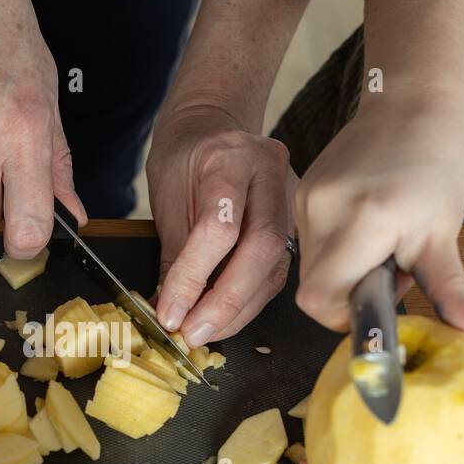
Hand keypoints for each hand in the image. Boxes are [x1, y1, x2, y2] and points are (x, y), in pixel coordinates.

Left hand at [147, 104, 295, 346]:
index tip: (170, 312)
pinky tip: (225, 317)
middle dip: (226, 302)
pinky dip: (249, 301)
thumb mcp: (167, 196)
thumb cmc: (185, 159)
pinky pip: (276, 271)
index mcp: (232, 157)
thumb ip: (173, 254)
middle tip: (193, 333)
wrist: (214, 130)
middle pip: (261, 249)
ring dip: (238, 309)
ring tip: (204, 332)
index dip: (193, 277)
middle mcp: (272, 174)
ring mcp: (291, 199)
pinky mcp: (296, 224)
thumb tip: (169, 311)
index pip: (219, 227)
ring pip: (274, 266)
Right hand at [292, 86, 463, 343]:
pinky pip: (310, 244)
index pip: (318, 301)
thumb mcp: (445, 234)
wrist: (412, 98)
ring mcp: (305, 200)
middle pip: (313, 289)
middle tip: (392, 267)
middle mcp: (322, 211)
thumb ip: (452, 293)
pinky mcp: (301, 193)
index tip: (381, 301)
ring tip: (382, 243)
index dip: (343, 317)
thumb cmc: (438, 160)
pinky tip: (367, 225)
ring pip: (311, 268)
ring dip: (344, 271)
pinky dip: (337, 249)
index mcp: (361, 223)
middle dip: (351, 293)